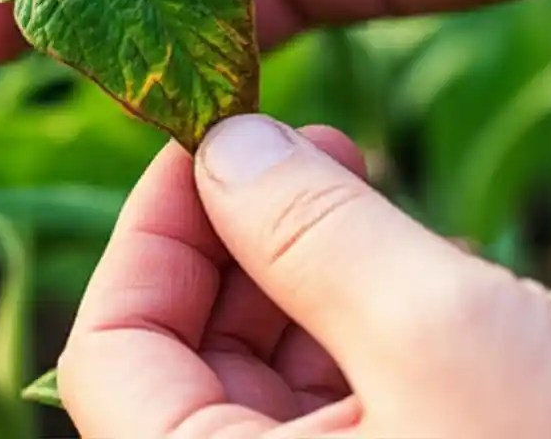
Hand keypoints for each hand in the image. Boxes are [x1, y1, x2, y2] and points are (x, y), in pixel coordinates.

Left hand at [59, 114, 550, 436]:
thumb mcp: (444, 338)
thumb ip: (313, 234)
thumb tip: (225, 146)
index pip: (107, 356)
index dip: (148, 236)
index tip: (204, 143)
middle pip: (180, 362)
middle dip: (230, 244)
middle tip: (295, 151)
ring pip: (259, 380)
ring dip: (294, 275)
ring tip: (355, 190)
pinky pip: (339, 405)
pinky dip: (353, 326)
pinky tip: (402, 268)